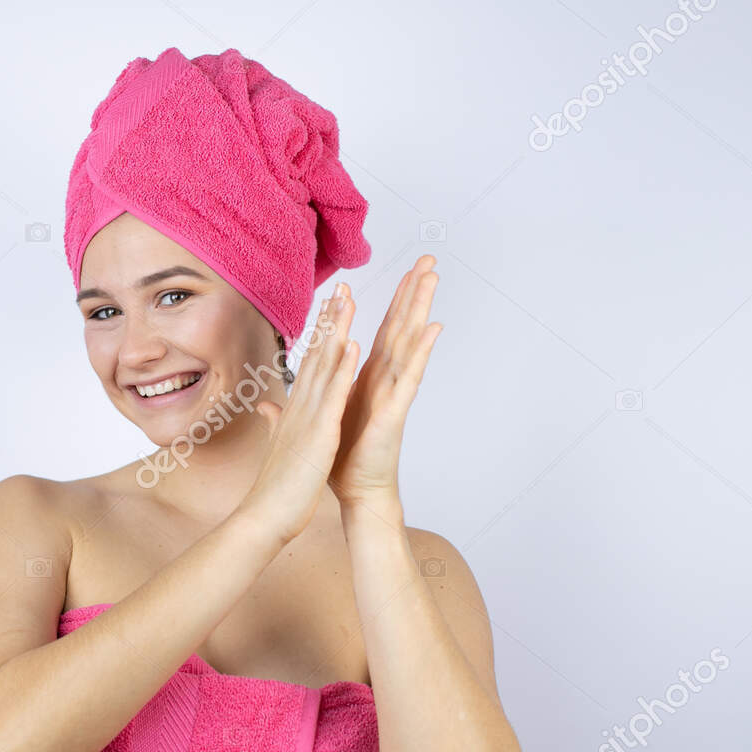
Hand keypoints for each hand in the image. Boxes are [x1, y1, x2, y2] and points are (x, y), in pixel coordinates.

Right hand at [236, 291, 359, 543]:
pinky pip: (333, 396)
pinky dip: (343, 369)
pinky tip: (351, 344)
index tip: (329, 308)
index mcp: (295, 411)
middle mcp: (300, 407)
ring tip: (347, 299)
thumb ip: (275, 423)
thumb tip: (267, 408)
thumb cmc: (275, 489)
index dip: (319, 334)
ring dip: (336, 331)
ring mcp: (309, 417)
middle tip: (339, 287)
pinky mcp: (319, 433)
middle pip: (316, 355)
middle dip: (328, 320)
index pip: (309, 365)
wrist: (265, 517)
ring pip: (324, 366)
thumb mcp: (278, 448)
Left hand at [327, 256, 442, 512]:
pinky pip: (410, 378)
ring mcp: (394, 394)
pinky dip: (420, 353)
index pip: (385, 331)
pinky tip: (432, 329)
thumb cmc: (345, 459)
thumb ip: (324, 392)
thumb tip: (319, 376)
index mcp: (369, 379)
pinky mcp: (395, 412)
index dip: (394, 301)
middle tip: (428, 260)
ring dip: (420, 310)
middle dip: (414, 293)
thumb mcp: (327, 416)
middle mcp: (386, 381)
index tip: (404, 270)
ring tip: (432, 279)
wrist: (355, 492)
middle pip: (402, 328)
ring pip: (409, 344)